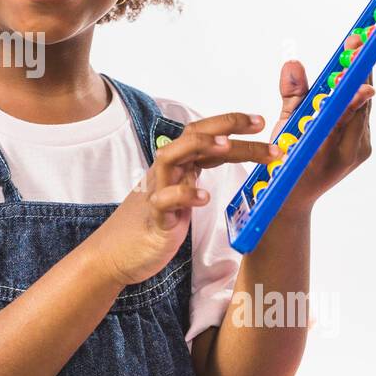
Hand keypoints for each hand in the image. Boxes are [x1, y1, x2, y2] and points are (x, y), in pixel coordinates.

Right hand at [88, 113, 283, 287]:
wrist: (114, 253)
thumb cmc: (153, 223)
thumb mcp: (180, 193)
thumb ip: (196, 176)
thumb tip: (227, 166)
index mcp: (176, 166)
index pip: (202, 134)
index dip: (230, 124)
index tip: (259, 122)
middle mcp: (165, 172)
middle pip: (192, 137)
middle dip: (227, 127)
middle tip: (261, 127)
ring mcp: (157, 192)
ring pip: (171, 157)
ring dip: (199, 147)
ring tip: (227, 145)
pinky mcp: (154, 218)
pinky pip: (164, 201)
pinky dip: (183, 195)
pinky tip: (204, 197)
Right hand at [274, 34, 374, 211]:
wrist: (293, 199)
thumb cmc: (282, 167)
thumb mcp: (281, 131)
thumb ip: (291, 96)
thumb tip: (293, 63)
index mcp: (330, 149)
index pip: (347, 108)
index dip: (353, 79)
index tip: (357, 55)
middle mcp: (353, 149)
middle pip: (361, 101)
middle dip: (358, 71)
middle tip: (357, 41)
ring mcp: (361, 148)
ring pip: (363, 106)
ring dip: (358, 79)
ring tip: (355, 49)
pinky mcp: (362, 146)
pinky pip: (360, 114)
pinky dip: (354, 95)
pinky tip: (350, 75)